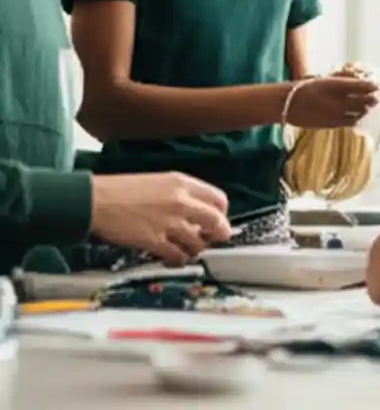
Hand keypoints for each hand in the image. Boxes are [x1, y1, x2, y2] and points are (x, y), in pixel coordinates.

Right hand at [90, 172, 230, 265]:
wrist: (94, 200)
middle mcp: (181, 201)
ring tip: (186, 249)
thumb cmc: (121, 190)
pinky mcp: (155, 240)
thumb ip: (181, 194)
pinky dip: (179, 260)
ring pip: (199, 243)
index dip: (222, 214)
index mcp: (182, 183)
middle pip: (217, 222)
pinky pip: (178, 256)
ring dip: (195, 249)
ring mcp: (169, 222)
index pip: (219, 200)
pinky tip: (173, 258)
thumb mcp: (158, 182)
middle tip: (212, 240)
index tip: (217, 221)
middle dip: (218, 235)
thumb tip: (197, 211)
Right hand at [286, 77, 378, 127]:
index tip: (378, 85)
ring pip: (359, 113)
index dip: (372, 86)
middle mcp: (337, 101)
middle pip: (363, 101)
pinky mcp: (332, 125)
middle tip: (375, 97)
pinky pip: (350, 122)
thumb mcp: (324, 79)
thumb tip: (359, 80)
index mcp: (334, 86)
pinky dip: (356, 118)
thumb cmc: (304, 88)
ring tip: (367, 106)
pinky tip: (356, 115)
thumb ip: (342, 80)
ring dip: (365, 109)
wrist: (285, 104)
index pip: (360, 86)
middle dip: (371, 98)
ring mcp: (335, 114)